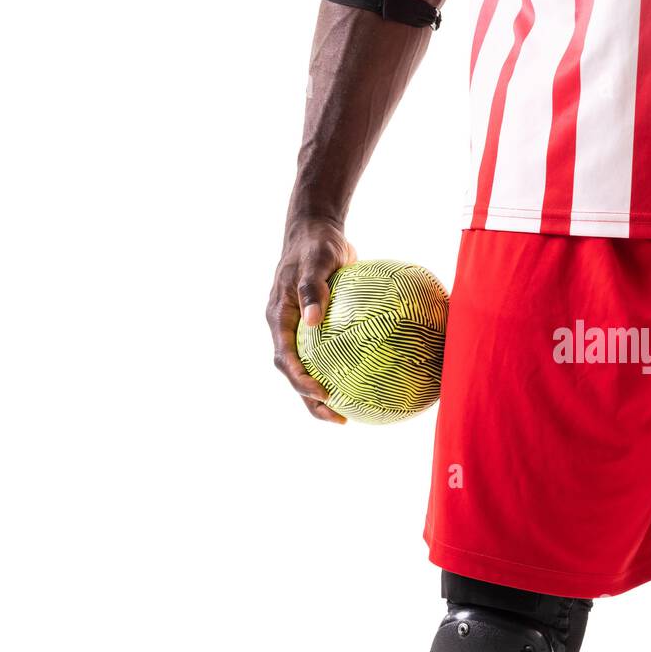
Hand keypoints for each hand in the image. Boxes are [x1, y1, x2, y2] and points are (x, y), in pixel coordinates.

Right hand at [266, 216, 356, 423]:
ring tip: (352, 413)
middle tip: (340, 419)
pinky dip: (345, 370)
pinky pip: (331, 353)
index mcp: (280, 319)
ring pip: (312, 369)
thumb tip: (313, 320)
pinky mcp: (319, 328)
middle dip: (313, 401)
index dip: (300, 382)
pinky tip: (371, 381)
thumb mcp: (317, 261)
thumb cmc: (316, 245)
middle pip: (296, 375)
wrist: (317, 232)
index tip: (321, 395)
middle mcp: (288, 329)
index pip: (286, 359)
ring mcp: (302, 330)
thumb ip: (312, 288)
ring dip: (327, 393)